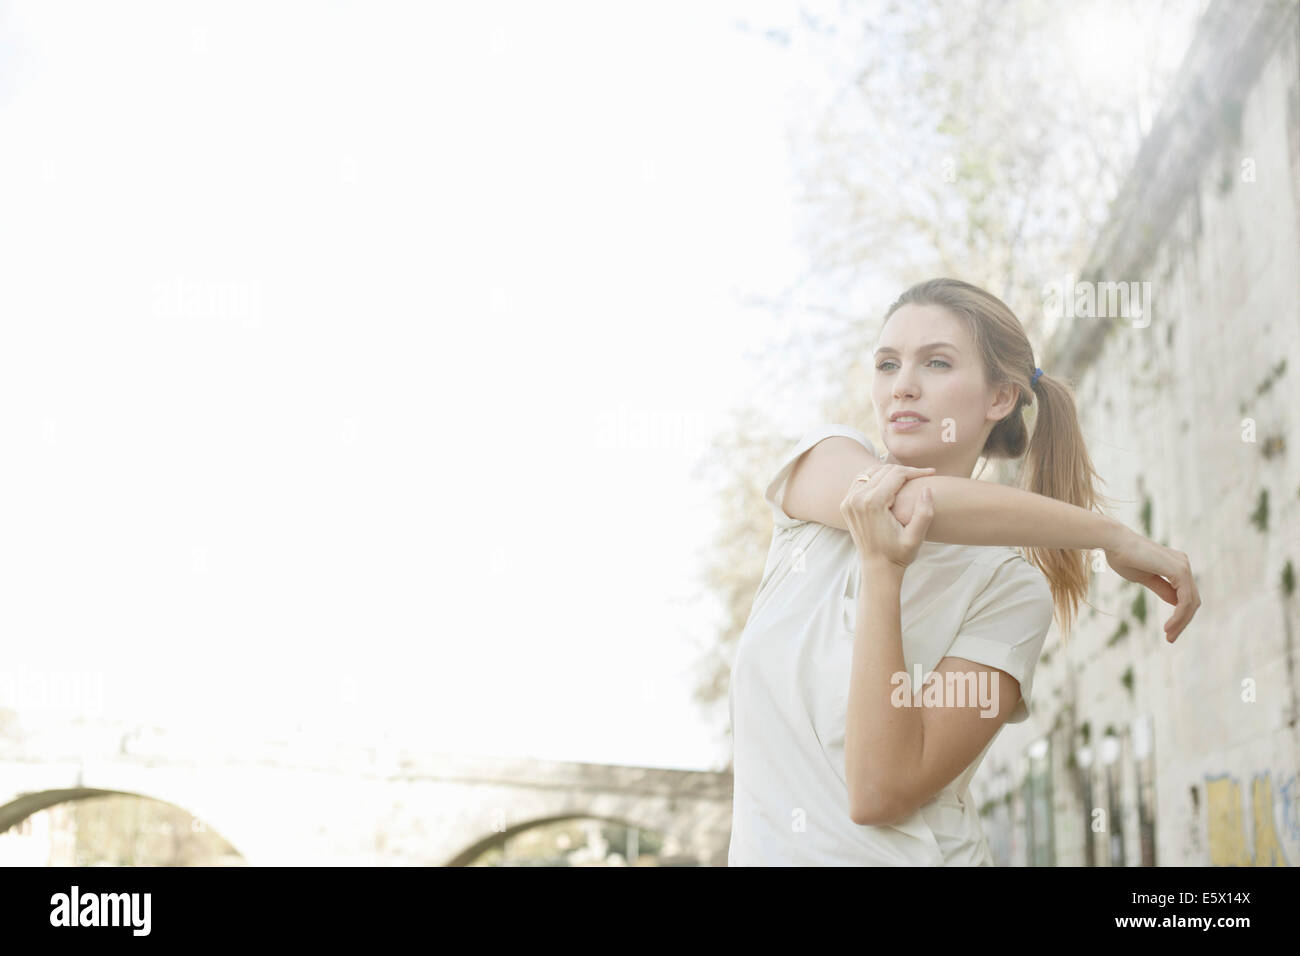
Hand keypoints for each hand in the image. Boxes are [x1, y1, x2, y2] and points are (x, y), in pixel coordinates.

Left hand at [840, 464, 935, 569]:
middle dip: (905, 471)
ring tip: (909, 478)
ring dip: (890, 472)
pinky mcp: (846, 504)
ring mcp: (848, 501)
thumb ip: (924, 513)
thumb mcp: (915, 537)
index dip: (916, 471)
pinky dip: (875, 477)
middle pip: (884, 471)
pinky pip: (861, 481)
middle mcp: (857, 499)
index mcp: (873, 503)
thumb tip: (927, 488)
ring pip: (871, 472)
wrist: (878, 567)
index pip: (897, 474)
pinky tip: (890, 483)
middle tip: (923, 476)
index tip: (932, 473)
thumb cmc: (899, 554)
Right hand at [1103, 526, 1200, 641]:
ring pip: (1191, 603)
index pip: (1186, 595)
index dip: (1180, 616)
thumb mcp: (1144, 578)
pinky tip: (1169, 626)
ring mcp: (1183, 566)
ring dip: (1181, 622)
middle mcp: (1183, 564)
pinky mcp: (1179, 571)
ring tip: (1169, 635)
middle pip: (1192, 601)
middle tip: (1170, 638)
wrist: (1113, 542)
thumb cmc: (1123, 557)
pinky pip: (1185, 600)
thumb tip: (1176, 603)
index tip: (1168, 632)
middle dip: (1183, 622)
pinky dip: (1179, 616)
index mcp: (1176, 565)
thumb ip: (1162, 589)